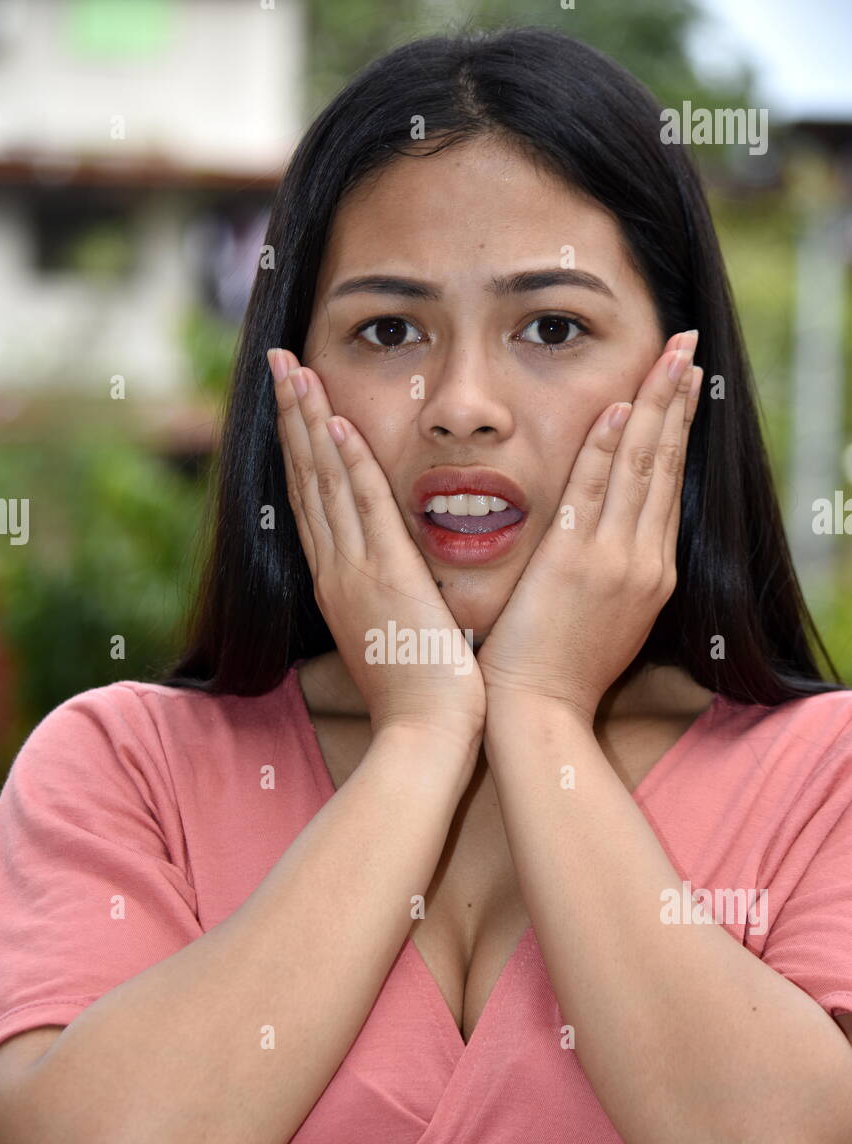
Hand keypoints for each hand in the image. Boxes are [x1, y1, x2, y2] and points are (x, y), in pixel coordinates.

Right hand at [267, 348, 486, 749]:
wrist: (424, 735)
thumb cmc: (422, 695)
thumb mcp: (397, 634)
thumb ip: (392, 597)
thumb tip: (402, 580)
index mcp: (340, 583)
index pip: (314, 501)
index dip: (301, 448)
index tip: (294, 402)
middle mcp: (337, 571)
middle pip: (307, 479)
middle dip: (292, 417)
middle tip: (279, 363)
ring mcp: (356, 572)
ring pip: (326, 482)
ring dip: (310, 422)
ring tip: (294, 370)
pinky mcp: (386, 576)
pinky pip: (364, 508)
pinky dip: (349, 465)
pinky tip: (337, 423)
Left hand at [476, 331, 703, 723]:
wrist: (539, 713)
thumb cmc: (558, 672)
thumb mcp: (602, 619)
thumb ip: (608, 572)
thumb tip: (601, 539)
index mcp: (651, 573)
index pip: (667, 486)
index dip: (676, 431)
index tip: (683, 386)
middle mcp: (645, 561)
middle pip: (665, 466)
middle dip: (678, 401)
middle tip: (688, 346)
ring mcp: (615, 561)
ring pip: (641, 468)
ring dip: (655, 406)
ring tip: (670, 356)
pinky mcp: (578, 564)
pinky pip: (594, 492)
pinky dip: (607, 448)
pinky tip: (618, 408)